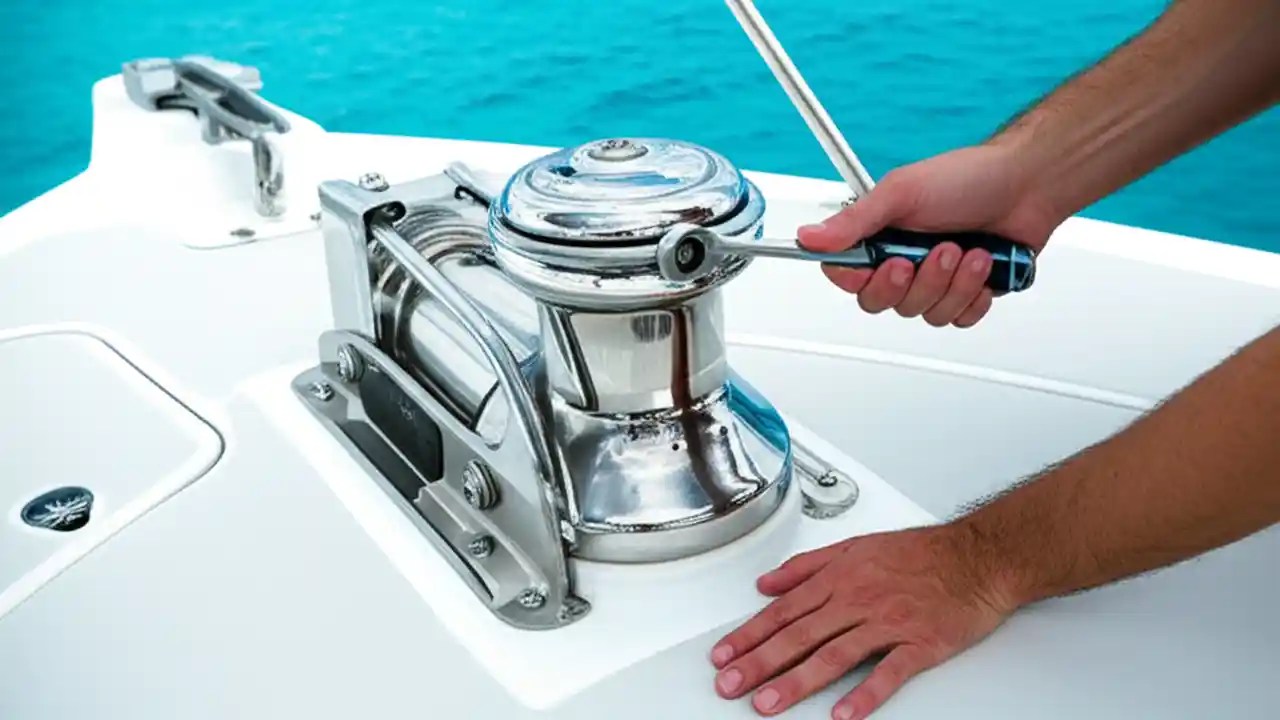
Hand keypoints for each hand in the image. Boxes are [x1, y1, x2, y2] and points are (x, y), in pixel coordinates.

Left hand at [708, 524, 1016, 718]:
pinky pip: (888, 673)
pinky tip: (842, 714)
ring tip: (768, 702)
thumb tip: (765, 583)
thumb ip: (805, 566)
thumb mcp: (853, 546)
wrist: (978, 557)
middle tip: (731, 684)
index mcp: (840, 577)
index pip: (783, 610)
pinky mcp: (920, 644)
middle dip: (759, 662)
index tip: (723, 655)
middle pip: (799, 635)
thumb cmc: (920, 553)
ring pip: (834, 655)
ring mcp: (889, 623)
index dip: (749, 634)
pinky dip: (864, 695)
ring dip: (797, 682)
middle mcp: (858, 599)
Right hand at [799, 143, 1059, 326]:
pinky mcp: (963, 294)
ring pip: (923, 312)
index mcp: (878, 236)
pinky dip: (973, 297)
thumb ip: (854, 220)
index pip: (845, 275)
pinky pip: (956, 319)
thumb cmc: (968, 179)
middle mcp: (901, 260)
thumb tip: (809, 236)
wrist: (1027, 186)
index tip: (889, 264)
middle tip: (942, 249)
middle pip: (883, 302)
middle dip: (920, 279)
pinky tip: (984, 270)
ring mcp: (933, 280)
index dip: (862, 279)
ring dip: (953, 283)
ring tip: (972, 251)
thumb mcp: (901, 192)